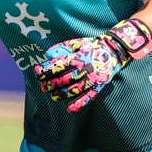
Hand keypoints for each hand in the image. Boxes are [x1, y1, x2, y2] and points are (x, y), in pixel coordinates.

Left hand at [32, 17, 151, 111]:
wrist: (114, 51)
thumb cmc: (93, 46)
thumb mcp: (78, 42)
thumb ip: (63, 47)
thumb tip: (48, 54)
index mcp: (78, 57)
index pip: (58, 65)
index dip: (46, 70)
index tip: (36, 74)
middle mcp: (84, 69)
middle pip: (63, 80)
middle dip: (50, 84)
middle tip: (43, 87)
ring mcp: (91, 79)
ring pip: (73, 90)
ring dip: (61, 95)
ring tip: (53, 95)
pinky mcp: (98, 87)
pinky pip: (88, 98)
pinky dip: (78, 104)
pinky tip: (69, 109)